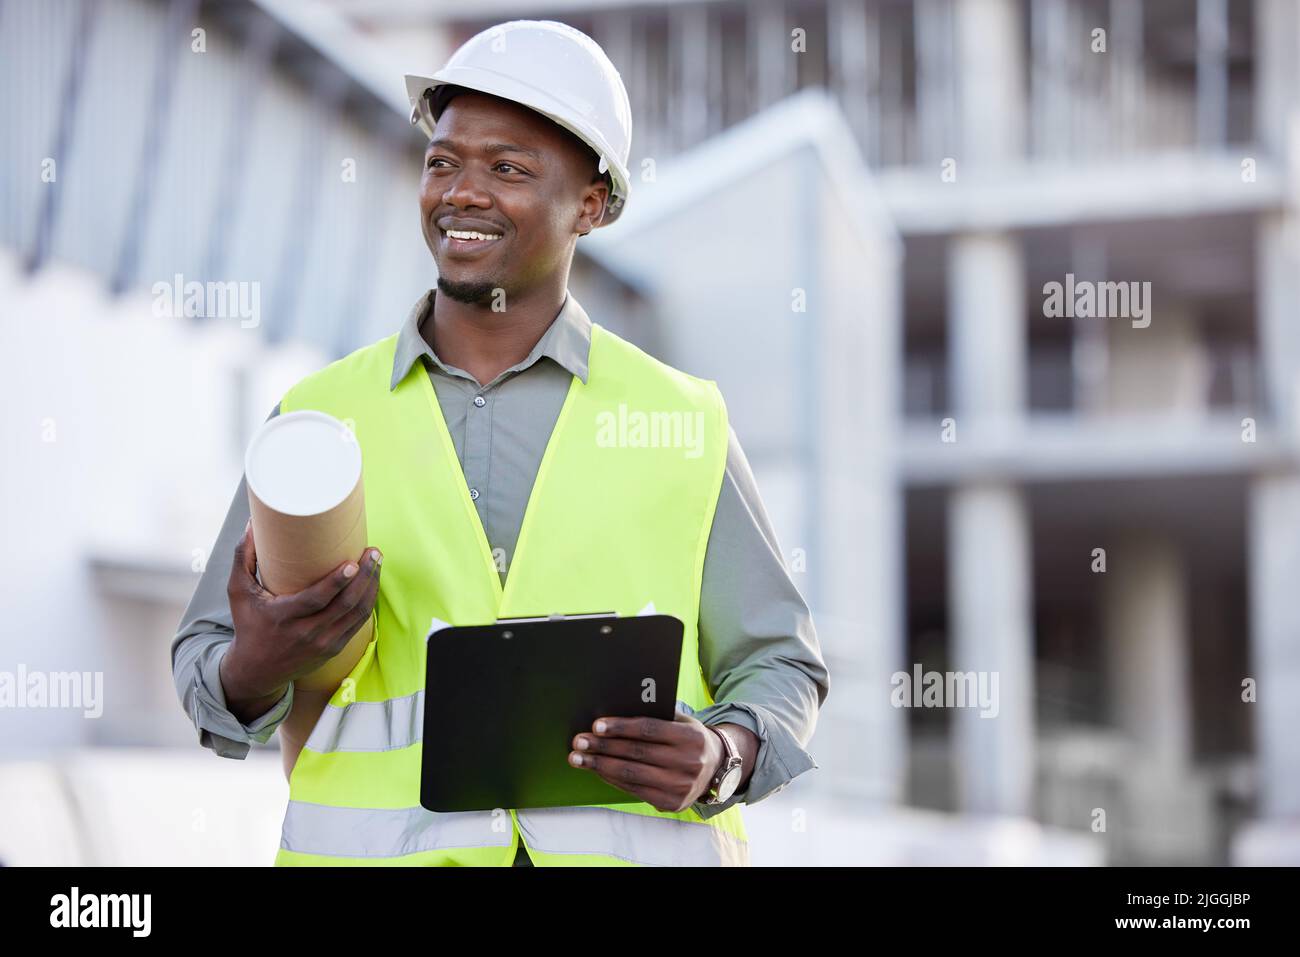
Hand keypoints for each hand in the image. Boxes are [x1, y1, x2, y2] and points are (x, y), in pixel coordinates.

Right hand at [221, 519, 381, 719]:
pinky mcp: (334, 648)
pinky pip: (359, 623)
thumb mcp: (239, 592)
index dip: (336, 583)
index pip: (316, 600)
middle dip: (364, 576)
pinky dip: (368, 602)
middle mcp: (307, 633)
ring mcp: (324, 643)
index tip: (352, 563)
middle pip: (344, 604)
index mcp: (283, 617)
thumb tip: (252, 523)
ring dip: (371, 586)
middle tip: (373, 552)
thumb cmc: (249, 624)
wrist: (257, 670)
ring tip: (377, 562)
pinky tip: (373, 583)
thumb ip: (243, 557)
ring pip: (357, 613)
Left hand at [568, 711, 733, 812]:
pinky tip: (598, 769)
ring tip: (578, 758)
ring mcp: (679, 787)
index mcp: (691, 737)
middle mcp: (688, 763)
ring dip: (600, 765)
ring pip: (631, 774)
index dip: (621, 727)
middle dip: (603, 747)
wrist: (715, 769)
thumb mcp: (682, 722)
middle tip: (579, 741)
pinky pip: (634, 790)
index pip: (649, 730)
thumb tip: (616, 709)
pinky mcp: (671, 803)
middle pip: (636, 753)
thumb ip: (657, 716)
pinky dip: (612, 779)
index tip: (596, 725)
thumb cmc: (689, 739)